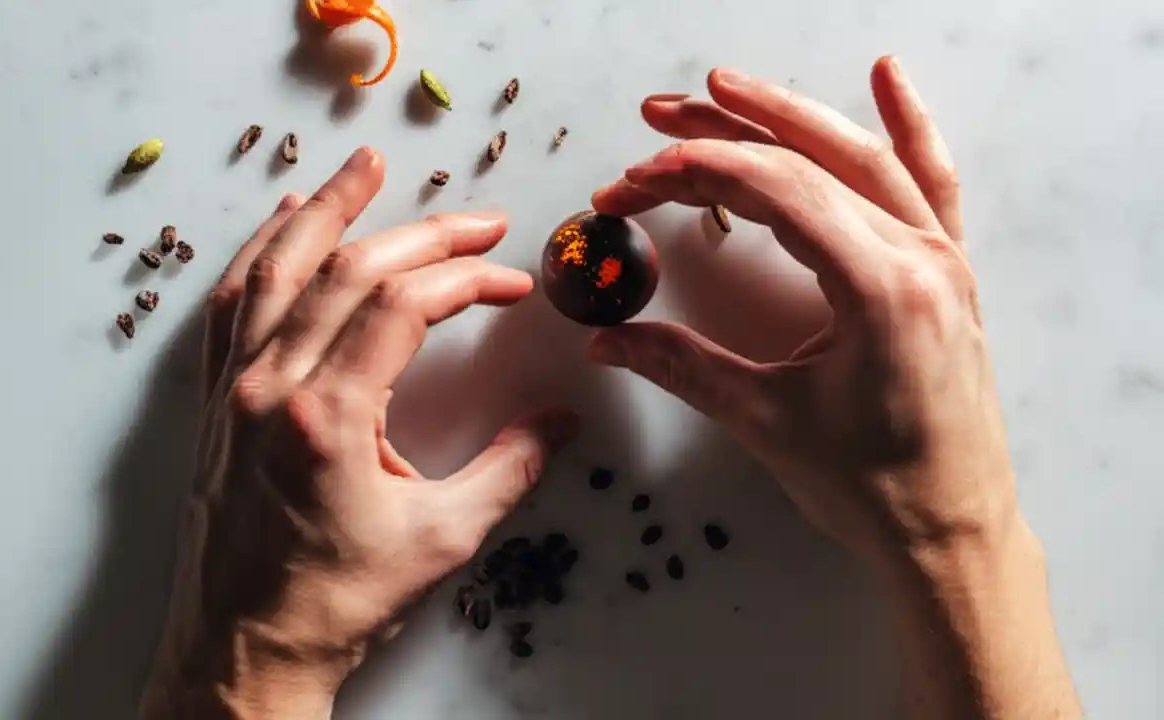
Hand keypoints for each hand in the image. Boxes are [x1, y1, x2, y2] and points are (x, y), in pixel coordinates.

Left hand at [141, 148, 577, 719]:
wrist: (243, 649)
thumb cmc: (334, 602)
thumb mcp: (442, 539)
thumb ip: (509, 470)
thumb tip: (558, 424)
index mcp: (327, 417)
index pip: (403, 308)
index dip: (466, 278)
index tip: (510, 279)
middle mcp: (270, 387)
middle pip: (347, 272)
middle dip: (421, 234)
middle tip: (477, 218)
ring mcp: (232, 389)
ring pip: (276, 269)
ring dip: (325, 210)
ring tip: (362, 166)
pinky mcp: (213, 402)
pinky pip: (230, 304)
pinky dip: (260, 253)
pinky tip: (282, 224)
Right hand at [590, 58, 1017, 563]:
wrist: (952, 532)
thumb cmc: (873, 488)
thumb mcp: (768, 422)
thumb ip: (682, 366)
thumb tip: (606, 340)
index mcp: (882, 290)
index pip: (781, 191)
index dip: (699, 170)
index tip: (639, 175)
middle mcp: (921, 259)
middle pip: (815, 160)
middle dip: (729, 130)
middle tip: (659, 114)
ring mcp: (942, 260)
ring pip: (865, 157)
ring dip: (791, 115)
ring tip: (726, 85)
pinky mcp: (946, 272)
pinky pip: (931, 181)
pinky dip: (909, 126)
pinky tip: (887, 78)